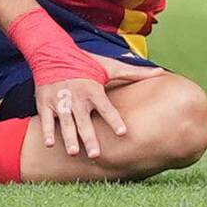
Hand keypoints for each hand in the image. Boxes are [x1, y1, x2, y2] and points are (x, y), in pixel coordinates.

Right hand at [37, 55, 163, 158]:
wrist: (53, 52)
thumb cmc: (86, 62)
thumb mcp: (110, 66)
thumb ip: (135, 73)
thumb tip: (161, 72)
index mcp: (93, 89)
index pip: (106, 108)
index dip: (114, 120)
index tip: (123, 133)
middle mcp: (77, 97)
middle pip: (85, 120)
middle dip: (89, 137)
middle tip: (96, 154)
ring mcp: (60, 101)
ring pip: (66, 123)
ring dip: (69, 138)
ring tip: (74, 152)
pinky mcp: (45, 102)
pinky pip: (46, 119)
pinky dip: (47, 131)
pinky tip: (50, 144)